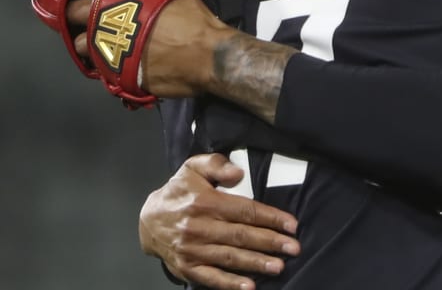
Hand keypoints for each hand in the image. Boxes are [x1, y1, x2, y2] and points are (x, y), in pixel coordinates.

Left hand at [67, 0, 228, 97]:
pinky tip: (128, 64)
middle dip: (82, 35)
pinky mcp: (123, 81)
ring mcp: (113, 61)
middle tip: (93, 32)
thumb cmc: (192, 20)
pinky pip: (110, 76)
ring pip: (90, 60)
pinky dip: (116, 70)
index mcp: (113, 8)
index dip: (77, 10)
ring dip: (97, 54)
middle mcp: (105, 35)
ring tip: (111, 50)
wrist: (207, 56)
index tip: (82, 10)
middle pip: (76, 38)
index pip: (76, 9)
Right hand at [139, 154, 300, 289]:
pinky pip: (211, 277)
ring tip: (278, 266)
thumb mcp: (192, 168)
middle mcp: (200, 227)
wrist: (147, 220)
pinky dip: (230, 283)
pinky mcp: (187, 267)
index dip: (270, 218)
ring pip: (230, 257)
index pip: (245, 210)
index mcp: (205, 202)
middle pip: (241, 236)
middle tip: (293, 248)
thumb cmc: (177, 192)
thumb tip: (239, 173)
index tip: (292, 225)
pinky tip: (249, 287)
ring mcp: (193, 249)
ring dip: (256, 263)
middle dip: (270, 242)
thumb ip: (216, 164)